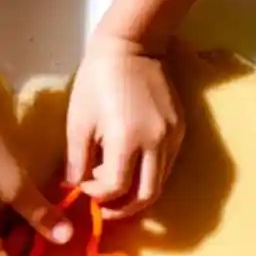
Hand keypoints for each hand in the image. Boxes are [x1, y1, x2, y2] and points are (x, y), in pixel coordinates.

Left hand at [67, 33, 183, 219]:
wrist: (132, 46)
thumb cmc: (97, 80)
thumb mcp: (78, 120)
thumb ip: (76, 160)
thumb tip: (75, 187)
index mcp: (127, 139)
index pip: (116, 188)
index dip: (98, 196)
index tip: (84, 188)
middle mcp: (156, 143)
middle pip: (146, 197)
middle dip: (123, 209)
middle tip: (104, 208)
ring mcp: (172, 138)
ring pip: (159, 184)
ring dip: (137, 195)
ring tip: (116, 191)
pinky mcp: (180, 131)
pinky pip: (166, 166)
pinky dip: (148, 176)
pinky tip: (131, 168)